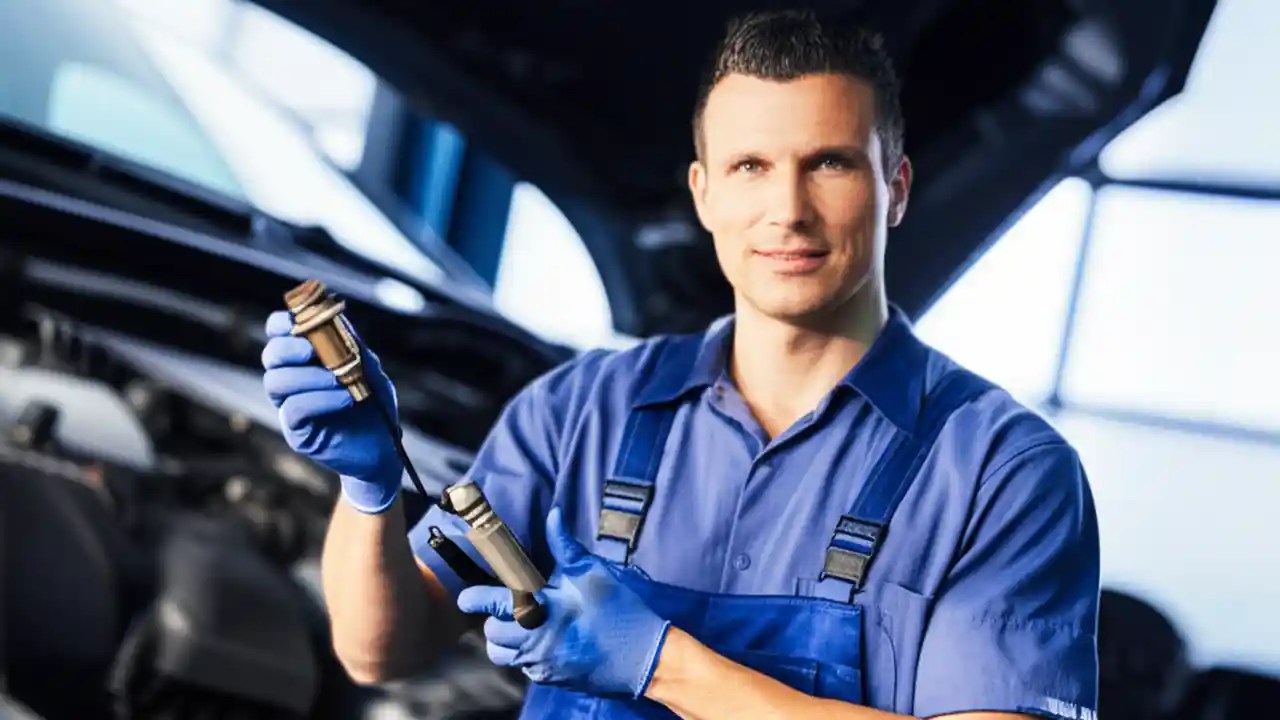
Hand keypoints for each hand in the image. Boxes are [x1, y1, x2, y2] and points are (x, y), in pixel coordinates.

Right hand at [261, 310, 402, 512]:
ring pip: (276, 382)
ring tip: (340, 380)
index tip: (296, 321)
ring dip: (308, 377)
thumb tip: (336, 315)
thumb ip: (352, 344)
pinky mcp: (297, 432)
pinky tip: (344, 399)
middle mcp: (292, 380)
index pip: (278, 333)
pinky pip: (293, 410)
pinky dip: (319, 400)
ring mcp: (290, 406)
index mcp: (304, 359)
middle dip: (288, 349)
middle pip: (271, 356)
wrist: (383, 447)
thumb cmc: (375, 403)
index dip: (281, 323)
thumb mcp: (369, 368)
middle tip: (312, 352)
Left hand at [457, 507, 671, 697]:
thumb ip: (564, 545)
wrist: (644, 658)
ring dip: (503, 640)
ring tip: (520, 624)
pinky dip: (523, 654)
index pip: (492, 603)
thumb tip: (553, 515)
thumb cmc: (619, 611)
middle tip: (507, 605)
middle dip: (493, 618)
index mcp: (541, 608)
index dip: (474, 598)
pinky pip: (522, 668)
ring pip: (501, 655)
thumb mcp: (592, 572)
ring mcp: (541, 663)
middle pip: (491, 632)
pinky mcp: (550, 679)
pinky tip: (541, 640)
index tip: (467, 596)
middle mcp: (534, 639)